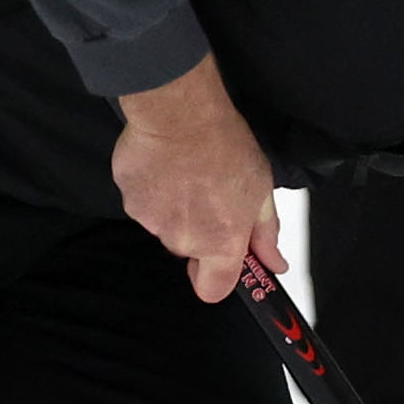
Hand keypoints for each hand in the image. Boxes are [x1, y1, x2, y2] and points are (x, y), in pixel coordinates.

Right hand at [113, 54, 279, 303]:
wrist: (180, 113)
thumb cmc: (223, 145)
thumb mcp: (261, 189)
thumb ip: (265, 234)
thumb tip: (274, 262)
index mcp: (220, 242)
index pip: (213, 290)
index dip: (217, 278)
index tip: (225, 263)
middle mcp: (182, 240)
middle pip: (188, 250)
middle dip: (198, 229)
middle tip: (209, 192)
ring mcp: (151, 222)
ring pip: (164, 224)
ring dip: (174, 206)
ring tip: (187, 172)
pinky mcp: (129, 199)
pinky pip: (143, 201)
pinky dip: (153, 188)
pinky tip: (166, 164)